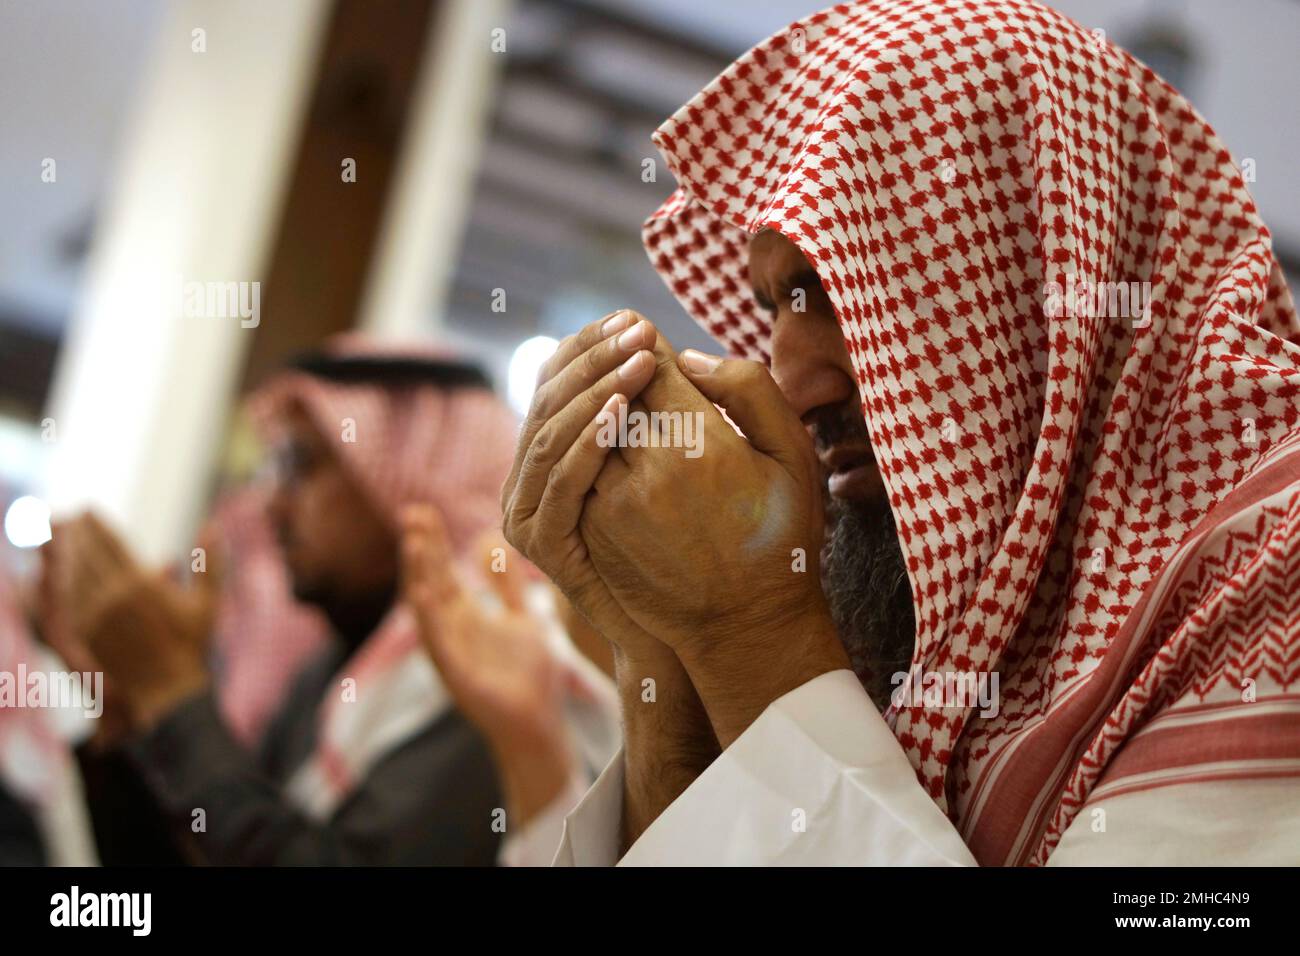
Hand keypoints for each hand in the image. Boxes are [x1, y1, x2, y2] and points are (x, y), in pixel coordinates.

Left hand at [47, 512, 216, 729]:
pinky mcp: (81, 636)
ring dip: (58, 553)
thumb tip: (214, 526)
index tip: (86, 508)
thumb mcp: (209, 602)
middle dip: (72, 533)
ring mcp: (92, 618)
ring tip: (49, 536)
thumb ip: (210, 562)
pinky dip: (53, 584)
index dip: (96, 524)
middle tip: (60, 515)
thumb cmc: (192, 646)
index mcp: (141, 585)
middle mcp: (112, 597)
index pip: (111, 544)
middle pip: (84, 555)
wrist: (167, 691)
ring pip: (68, 576)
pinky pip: (62, 603)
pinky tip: (47, 574)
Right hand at [402, 504, 573, 825]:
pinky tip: (423, 594)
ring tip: (415, 541)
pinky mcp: (458, 677)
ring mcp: (452, 653)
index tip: (423, 510)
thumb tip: (495, 542)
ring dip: (419, 576)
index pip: (443, 571)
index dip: (433, 542)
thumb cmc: (529, 675)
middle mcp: (453, 631)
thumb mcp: (522, 617)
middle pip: (431, 581)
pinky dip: (430, 619)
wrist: (539, 724)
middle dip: (422, 549)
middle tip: (413, 511)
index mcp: (466, 616)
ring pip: (428, 609)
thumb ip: (508, 585)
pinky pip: (439, 645)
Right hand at [500, 310, 668, 664]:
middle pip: (548, 400)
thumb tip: (663, 350)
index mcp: (556, 449)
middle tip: (638, 331)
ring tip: (640, 362)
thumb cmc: (701, 537)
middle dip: (593, 359)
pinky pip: (562, 483)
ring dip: (596, 391)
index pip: (556, 381)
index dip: (588, 344)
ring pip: (550, 434)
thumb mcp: (674, 460)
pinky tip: (624, 412)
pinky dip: (589, 442)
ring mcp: (530, 510)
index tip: (632, 317)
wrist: (700, 621)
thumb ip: (657, 408)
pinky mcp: (543, 543)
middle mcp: (533, 476)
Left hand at [580, 328, 848, 744]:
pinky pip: (577, 471)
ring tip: (604, 384)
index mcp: (701, 441)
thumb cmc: (780, 537)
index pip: (652, 366)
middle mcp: (648, 469)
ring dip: (591, 404)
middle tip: (617, 340)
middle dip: (612, 365)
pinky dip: (582, 446)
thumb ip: (750, 392)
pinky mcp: (592, 531)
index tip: (644, 331)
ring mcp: (612, 503)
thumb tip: (688, 357)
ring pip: (587, 430)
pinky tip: (595, 433)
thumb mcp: (793, 458)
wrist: (745, 628)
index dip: (645, 342)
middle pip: (611, 393)